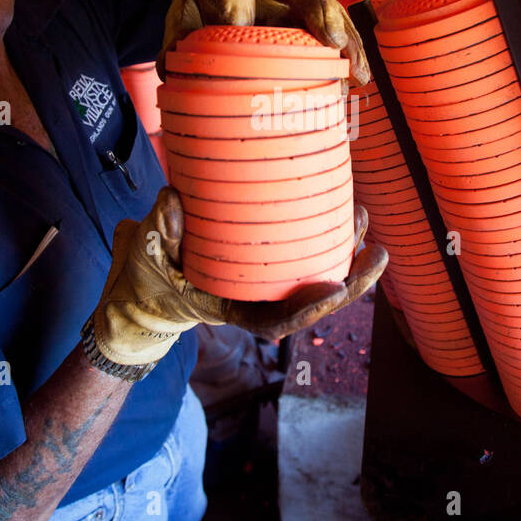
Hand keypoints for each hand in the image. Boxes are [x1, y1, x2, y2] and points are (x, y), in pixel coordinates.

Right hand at [90, 188, 387, 363]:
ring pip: (312, 278)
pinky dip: (323, 238)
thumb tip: (174, 200)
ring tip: (366, 222)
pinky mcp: (262, 266)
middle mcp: (254, 300)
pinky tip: (340, 213)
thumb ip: (159, 230)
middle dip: (350, 283)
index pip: (276, 321)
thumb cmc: (145, 279)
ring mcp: (261, 286)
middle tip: (378, 254)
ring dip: (345, 256)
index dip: (309, 308)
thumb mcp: (145, 255)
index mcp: (229, 310)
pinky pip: (300, 258)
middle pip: (311, 303)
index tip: (336, 288)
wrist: (142, 292)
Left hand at [160, 0, 370, 86]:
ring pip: (325, 2)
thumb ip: (178, 35)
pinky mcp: (310, 9)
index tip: (235, 19)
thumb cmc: (201, 1)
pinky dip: (348, 50)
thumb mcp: (182, 11)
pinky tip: (357, 79)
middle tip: (330, 40)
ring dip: (345, 35)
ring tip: (355, 72)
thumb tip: (173, 68)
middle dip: (316, 6)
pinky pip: (333, 24)